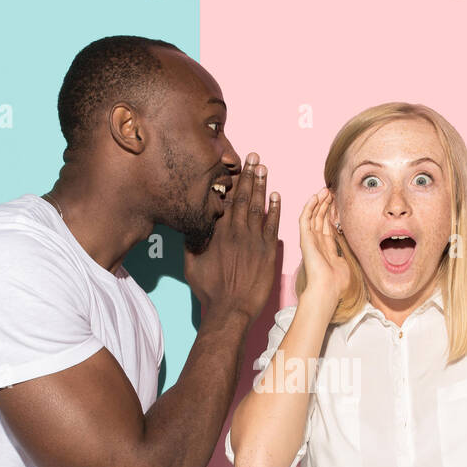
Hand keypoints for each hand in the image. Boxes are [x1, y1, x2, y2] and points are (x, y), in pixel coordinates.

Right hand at [184, 151, 279, 320]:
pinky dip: (275, 209)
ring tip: (264, 167)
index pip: (224, 201)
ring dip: (262, 186)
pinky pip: (273, 224)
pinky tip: (276, 195)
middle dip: (248, 176)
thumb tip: (190, 225)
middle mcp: (235, 231)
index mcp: (217, 233)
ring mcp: (253, 240)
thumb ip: (192, 242)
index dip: (230, 183)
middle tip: (254, 157)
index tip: (234, 167)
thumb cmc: (210, 291)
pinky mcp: (268, 251)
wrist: (231, 309)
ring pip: (258, 206)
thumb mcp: (191, 264)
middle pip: (242, 197)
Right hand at [299, 187, 350, 304]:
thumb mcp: (347, 262)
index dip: (332, 212)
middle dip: (325, 204)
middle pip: (320, 217)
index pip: (328, 224)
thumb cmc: (337, 283)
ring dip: (317, 202)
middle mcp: (316, 242)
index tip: (338, 201)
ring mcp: (310, 240)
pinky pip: (304, 219)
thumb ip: (348, 252)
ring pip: (312, 215)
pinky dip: (309, 207)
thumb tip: (360, 247)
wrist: (327, 289)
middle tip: (332, 191)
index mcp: (326, 247)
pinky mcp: (305, 239)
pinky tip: (315, 197)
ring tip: (324, 190)